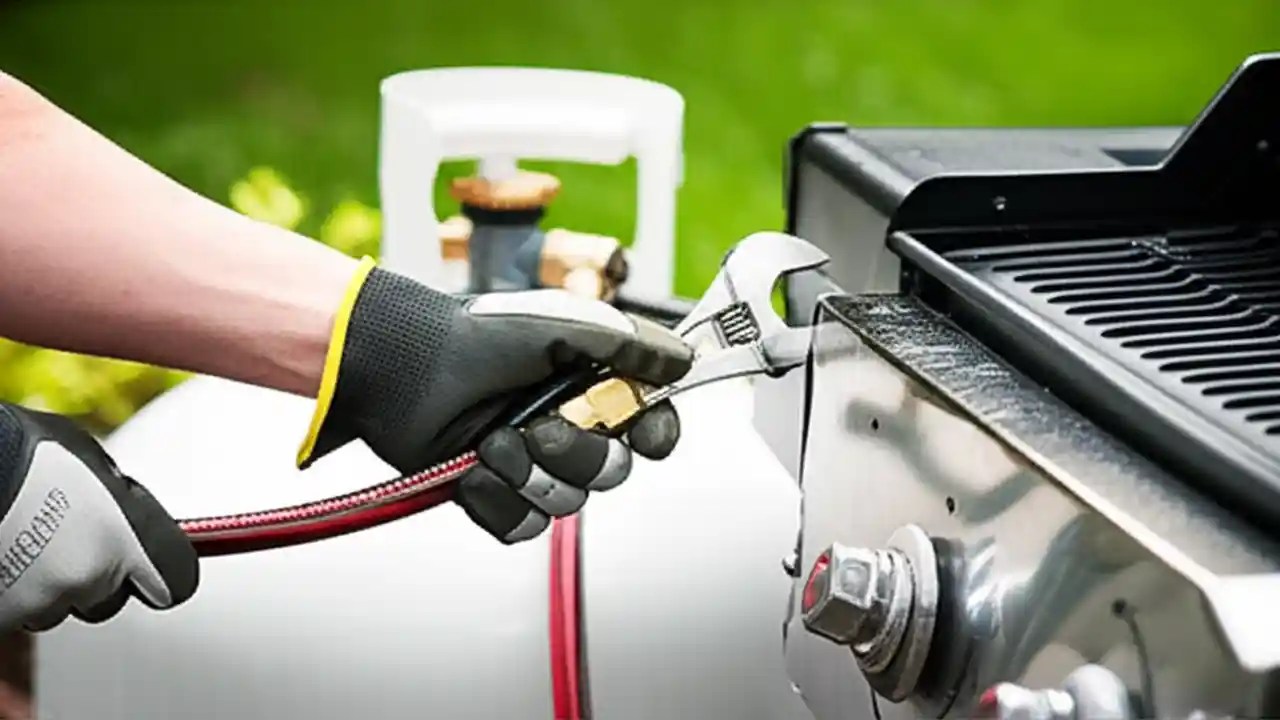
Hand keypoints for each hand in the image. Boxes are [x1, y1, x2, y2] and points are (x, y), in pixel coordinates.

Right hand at [0, 403, 197, 631]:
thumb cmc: (24, 450)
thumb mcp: (94, 463)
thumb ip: (119, 498)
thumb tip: (124, 508)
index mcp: (132, 538)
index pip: (176, 583)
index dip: (161, 576)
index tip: (151, 569)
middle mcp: (95, 576)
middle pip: (107, 599)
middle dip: (91, 578)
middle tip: (64, 543)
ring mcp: (45, 600)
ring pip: (56, 607)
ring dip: (46, 585)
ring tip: (22, 541)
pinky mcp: (4, 613)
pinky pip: (16, 610)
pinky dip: (10, 591)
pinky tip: (2, 555)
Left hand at [297, 260, 693, 542]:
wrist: (407, 366)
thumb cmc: (480, 336)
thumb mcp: (568, 324)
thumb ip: (633, 343)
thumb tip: (685, 359)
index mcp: (591, 387)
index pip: (649, 426)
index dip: (654, 435)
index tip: (644, 432)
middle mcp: (567, 426)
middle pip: (612, 473)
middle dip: (577, 453)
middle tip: (540, 427)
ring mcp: (531, 463)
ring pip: (568, 502)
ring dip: (529, 472)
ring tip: (492, 439)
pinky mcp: (494, 494)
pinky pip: (521, 525)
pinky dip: (496, 498)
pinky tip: (473, 467)